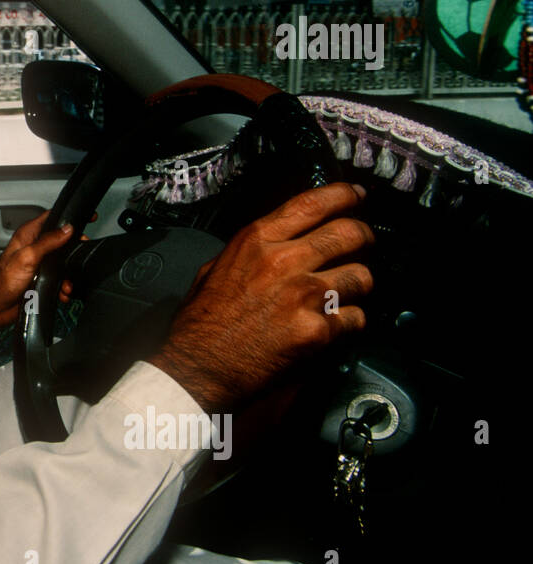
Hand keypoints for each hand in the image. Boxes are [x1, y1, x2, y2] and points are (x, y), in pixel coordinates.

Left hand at [0, 210, 80, 344]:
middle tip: (80, 254)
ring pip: (63, 263)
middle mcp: (34, 247)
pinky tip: (62, 292)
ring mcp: (38, 264)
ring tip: (67, 282)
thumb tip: (67, 229)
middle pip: (62, 241)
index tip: (86, 218)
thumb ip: (48, 241)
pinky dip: (63, 287)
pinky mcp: (40, 279)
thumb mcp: (28, 256)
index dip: (69, 217)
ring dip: (69, 274)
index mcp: (29, 235)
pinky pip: (59, 280)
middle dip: (74, 250)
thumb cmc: (3, 282)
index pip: (52, 218)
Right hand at [147, 183, 373, 411]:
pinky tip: (336, 326)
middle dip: (364, 236)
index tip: (356, 195)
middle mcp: (283, 261)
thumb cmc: (200, 324)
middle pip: (349, 233)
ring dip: (359, 284)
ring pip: (362, 275)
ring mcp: (303, 296)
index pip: (312, 203)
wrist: (198, 369)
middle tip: (363, 243)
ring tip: (348, 292)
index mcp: (255, 241)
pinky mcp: (317, 331)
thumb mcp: (212, 269)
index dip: (343, 195)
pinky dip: (351, 322)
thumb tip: (279, 238)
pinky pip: (357, 318)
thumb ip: (249, 250)